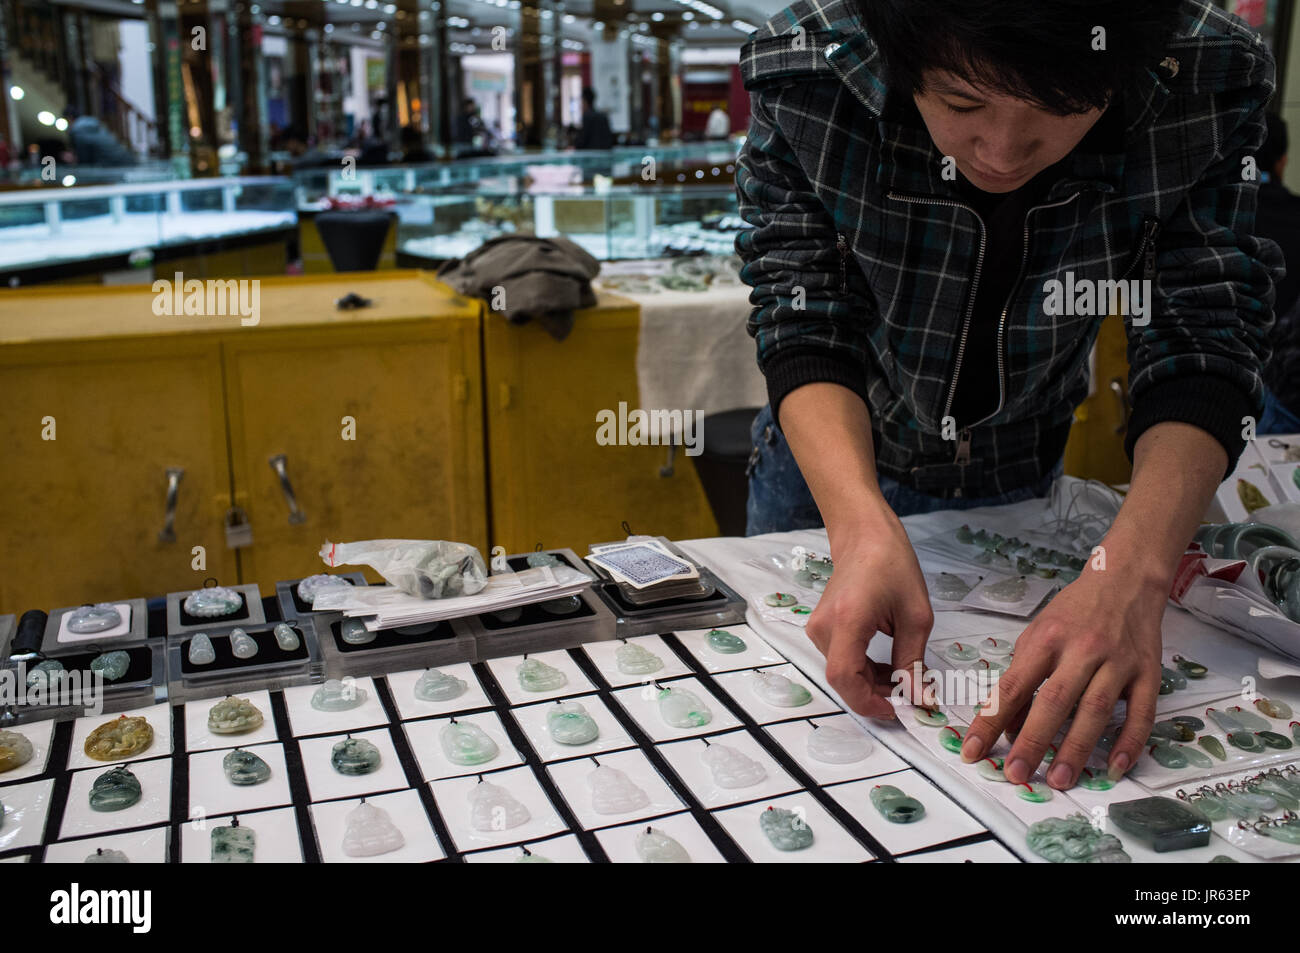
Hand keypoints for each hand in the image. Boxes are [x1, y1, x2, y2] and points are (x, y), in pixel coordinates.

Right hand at [805, 514, 934, 718]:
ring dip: (871, 683)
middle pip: (843, 679)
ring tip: (902, 676)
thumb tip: (920, 700)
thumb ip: (913, 661)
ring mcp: (817, 628)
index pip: (844, 677)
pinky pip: (840, 661)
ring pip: (841, 673)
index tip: (897, 709)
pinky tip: (886, 665)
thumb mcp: (915, 616)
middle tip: (910, 694)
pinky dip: (863, 671)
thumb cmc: (893, 565)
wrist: (864, 536)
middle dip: (876, 694)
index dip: (868, 702)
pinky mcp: (820, 628)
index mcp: (847, 620)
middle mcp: (824, 627)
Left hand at [959, 565, 1165, 788]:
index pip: (1012, 687)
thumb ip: (1023, 676)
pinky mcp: (1148, 672)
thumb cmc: (1075, 611)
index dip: (990, 722)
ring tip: (1059, 779)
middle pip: (1054, 701)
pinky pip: (1141, 713)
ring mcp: (1117, 661)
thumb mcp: (1038, 634)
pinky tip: (1114, 768)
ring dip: (1076, 749)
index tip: (973, 751)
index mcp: (1046, 640)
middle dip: (1032, 741)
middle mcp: (1082, 650)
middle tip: (1016, 775)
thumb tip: (1008, 725)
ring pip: (1095, 711)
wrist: (1125, 580)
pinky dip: (1129, 743)